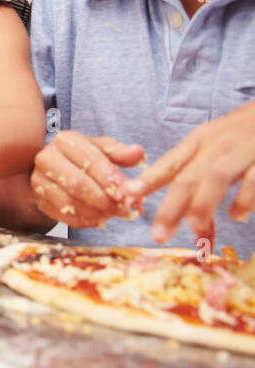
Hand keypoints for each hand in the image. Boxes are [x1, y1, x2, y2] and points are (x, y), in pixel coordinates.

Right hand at [29, 131, 143, 228]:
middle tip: (123, 209)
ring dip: (96, 212)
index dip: (111, 179)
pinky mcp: (39, 200)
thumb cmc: (84, 158)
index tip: (128, 193)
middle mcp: (46, 158)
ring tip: (113, 215)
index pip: (89, 160)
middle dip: (104, 199)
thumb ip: (119, 152)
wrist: (56, 171)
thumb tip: (138, 153)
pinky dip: (85, 221)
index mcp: (64, 141)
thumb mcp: (102, 150)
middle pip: (77, 183)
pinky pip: (62, 216)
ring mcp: (38, 180)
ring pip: (69, 202)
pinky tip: (99, 219)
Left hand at [123, 101, 254, 244]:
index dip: (147, 180)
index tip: (126, 195)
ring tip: (193, 226)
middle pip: (187, 176)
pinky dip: (243, 197)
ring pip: (216, 176)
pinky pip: (253, 178)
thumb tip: (183, 214)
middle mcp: (216, 145)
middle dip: (171, 207)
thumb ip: (200, 175)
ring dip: (203, 203)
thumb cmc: (245, 132)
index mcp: (199, 141)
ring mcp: (241, 151)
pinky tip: (237, 215)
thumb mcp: (216, 144)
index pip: (169, 163)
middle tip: (158, 234)